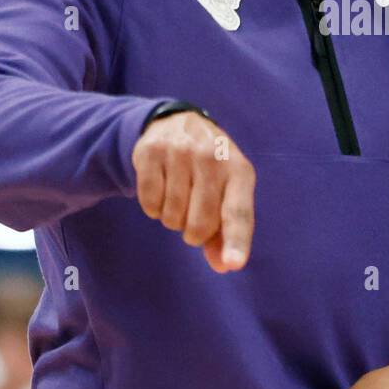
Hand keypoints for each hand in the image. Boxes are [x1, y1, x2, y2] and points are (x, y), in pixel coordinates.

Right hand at [131, 110, 254, 269]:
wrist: (178, 123)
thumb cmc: (210, 169)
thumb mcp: (226, 192)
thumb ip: (226, 232)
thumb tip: (224, 266)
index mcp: (239, 170)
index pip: (238, 212)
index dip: (236, 241)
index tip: (234, 264)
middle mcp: (212, 157)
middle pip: (200, 223)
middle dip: (193, 232)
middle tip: (192, 215)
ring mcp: (180, 151)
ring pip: (172, 216)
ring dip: (172, 218)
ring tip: (178, 196)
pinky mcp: (151, 151)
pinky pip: (149, 203)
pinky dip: (153, 207)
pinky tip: (160, 189)